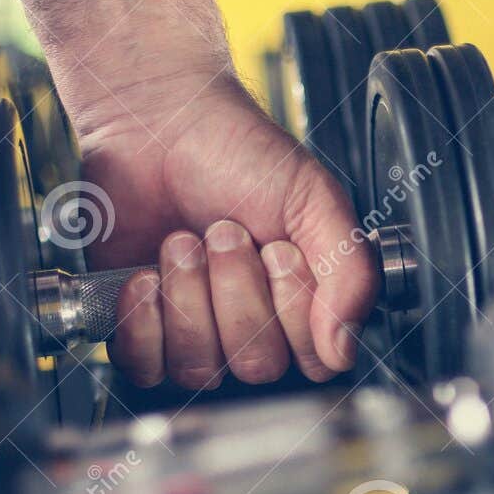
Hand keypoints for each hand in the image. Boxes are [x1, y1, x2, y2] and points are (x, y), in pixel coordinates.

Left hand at [78, 72, 376, 388]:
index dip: (291, 307)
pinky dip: (143, 320)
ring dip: (188, 296)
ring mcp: (198, 333)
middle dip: (235, 291)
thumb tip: (343, 348)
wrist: (159, 124)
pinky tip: (146, 275)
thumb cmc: (239, 153)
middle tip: (224, 234)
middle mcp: (256, 326)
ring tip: (183, 242)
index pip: (315, 358)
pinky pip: (146, 368)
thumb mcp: (317, 201)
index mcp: (307, 302)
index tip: (277, 249)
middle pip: (256, 364)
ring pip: (201, 367)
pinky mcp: (143, 332)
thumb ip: (350, 273)